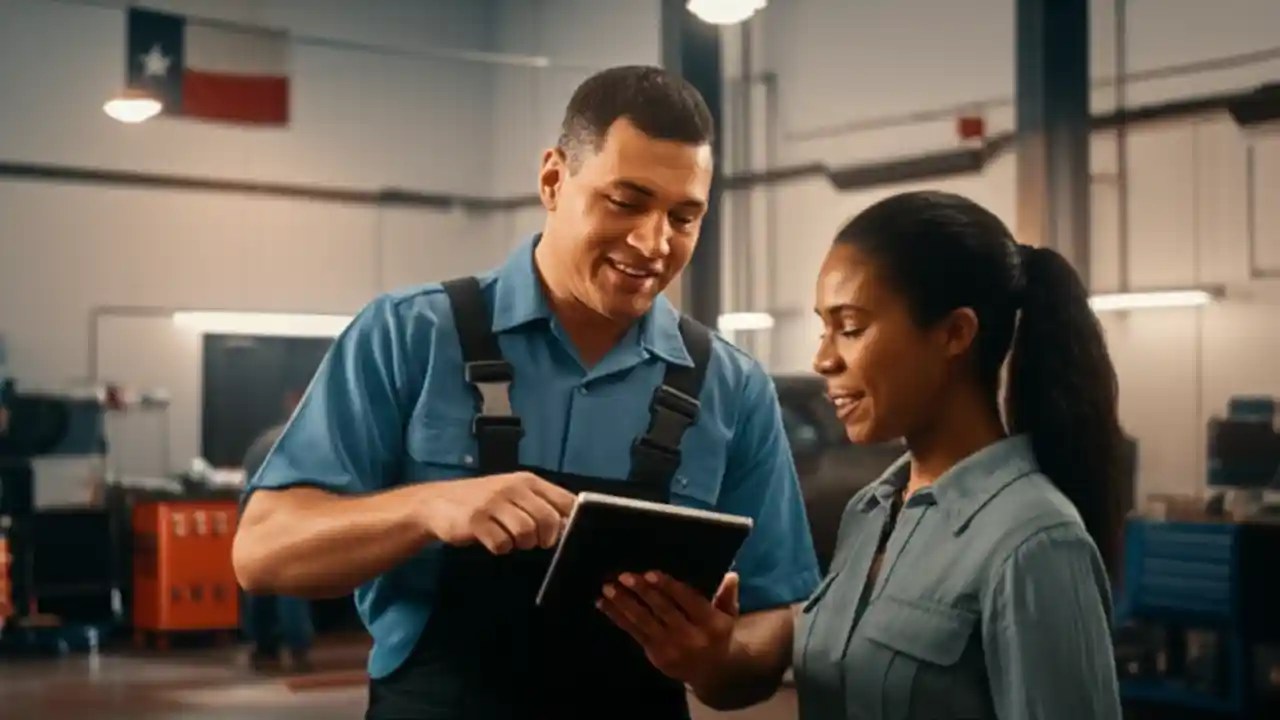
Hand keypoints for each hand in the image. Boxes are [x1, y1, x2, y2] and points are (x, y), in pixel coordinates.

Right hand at [420, 472, 575, 554]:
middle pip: (548, 520)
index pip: (565, 500)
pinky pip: (502, 544)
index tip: (561, 533)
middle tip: (534, 541)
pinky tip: (493, 541)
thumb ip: (540, 505)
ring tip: (510, 539)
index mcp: (528, 481)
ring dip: (521, 544)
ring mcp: (494, 503)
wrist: (437, 502)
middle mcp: (513, 488)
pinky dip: (500, 548)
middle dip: (545, 538)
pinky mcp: (476, 520)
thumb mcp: (514, 494)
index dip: (570, 521)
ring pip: (526, 533)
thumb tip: (569, 526)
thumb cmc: (484, 501)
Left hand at [598, 571, 739, 687]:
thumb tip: (731, 575)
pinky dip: (618, 618)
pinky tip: (604, 605)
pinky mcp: (655, 655)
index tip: (649, 573)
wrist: (713, 673)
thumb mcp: (728, 615)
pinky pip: (634, 633)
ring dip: (624, 604)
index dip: (667, 586)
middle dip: (642, 592)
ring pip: (644, 622)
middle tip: (624, 576)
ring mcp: (670, 648)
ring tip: (607, 588)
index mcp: (710, 623)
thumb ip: (726, 596)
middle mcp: (690, 637)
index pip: (687, 600)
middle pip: (662, 610)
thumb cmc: (718, 634)